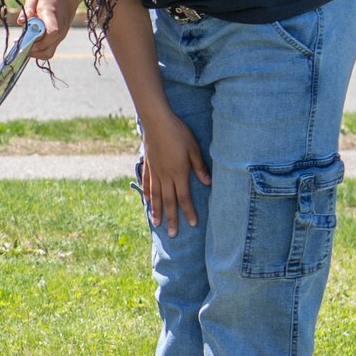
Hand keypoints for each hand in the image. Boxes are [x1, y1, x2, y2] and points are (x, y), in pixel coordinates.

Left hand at [22, 0, 84, 59]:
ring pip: (49, 51)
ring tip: (23, 41)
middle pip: (48, 50)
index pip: (52, 32)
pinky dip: (39, 47)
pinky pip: (50, 47)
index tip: (23, 40)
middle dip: (32, 51)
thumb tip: (21, 22)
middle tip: (19, 43)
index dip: (37, 41)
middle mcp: (59, 27)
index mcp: (52, 14)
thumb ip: (28, 7)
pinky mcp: (61, 34)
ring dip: (35, 51)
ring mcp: (62, 32)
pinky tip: (31, 38)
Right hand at [138, 109, 209, 237]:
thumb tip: (207, 183)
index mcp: (178, 172)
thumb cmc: (178, 132)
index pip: (184, 197)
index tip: (193, 224)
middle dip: (172, 218)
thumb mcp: (194, 148)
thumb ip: (199, 166)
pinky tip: (148, 201)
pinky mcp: (148, 165)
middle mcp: (165, 175)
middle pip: (169, 201)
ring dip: (157, 211)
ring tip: (156, 224)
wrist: (156, 121)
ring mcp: (155, 171)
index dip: (189, 211)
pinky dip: (148, 194)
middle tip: (172, 234)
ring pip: (156, 196)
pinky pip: (148, 183)